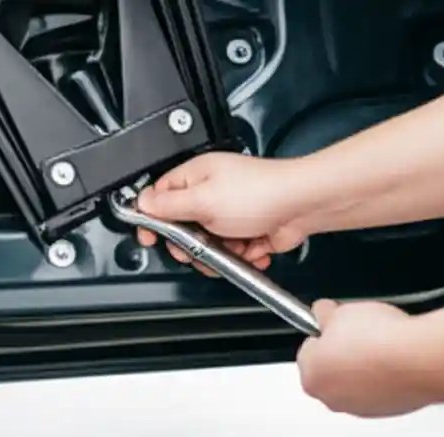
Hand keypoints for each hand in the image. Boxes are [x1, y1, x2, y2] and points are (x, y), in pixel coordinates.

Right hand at [135, 153, 311, 275]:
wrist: (302, 205)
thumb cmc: (261, 192)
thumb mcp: (203, 200)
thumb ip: (168, 205)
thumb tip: (142, 204)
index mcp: (195, 176)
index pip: (159, 197)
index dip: (152, 218)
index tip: (151, 236)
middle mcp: (211, 192)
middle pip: (183, 226)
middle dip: (191, 243)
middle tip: (197, 246)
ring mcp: (230, 212)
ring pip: (208, 243)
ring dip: (220, 252)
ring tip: (232, 247)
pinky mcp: (248, 229)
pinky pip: (232, 250)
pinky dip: (242, 254)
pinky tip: (251, 248)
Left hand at [297, 300, 427, 417]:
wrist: (418, 360)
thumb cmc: (378, 340)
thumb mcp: (341, 312)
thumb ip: (324, 314)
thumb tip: (323, 313)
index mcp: (311, 375)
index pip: (309, 350)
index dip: (325, 332)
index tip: (336, 322)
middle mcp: (331, 399)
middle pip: (330, 371)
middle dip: (342, 353)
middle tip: (359, 333)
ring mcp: (359, 408)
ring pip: (355, 383)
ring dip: (364, 367)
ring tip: (382, 345)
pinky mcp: (386, 412)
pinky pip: (379, 392)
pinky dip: (385, 378)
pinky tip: (396, 360)